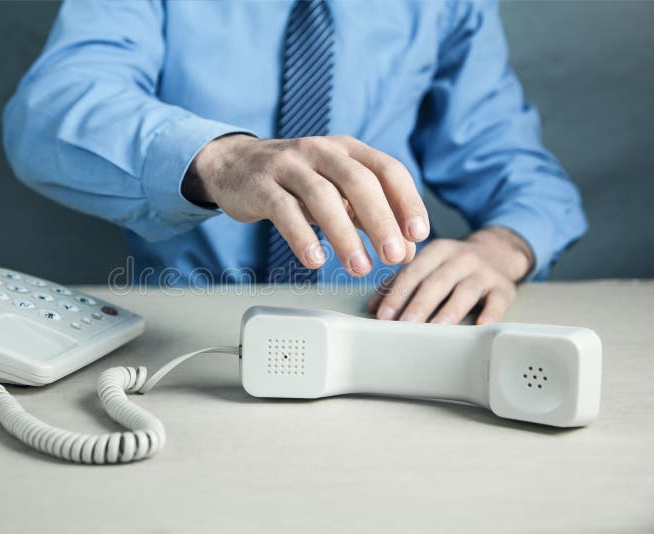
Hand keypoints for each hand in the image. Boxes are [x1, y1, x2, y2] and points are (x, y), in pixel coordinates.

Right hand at [183, 134, 428, 275]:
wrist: (234, 165)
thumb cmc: (294, 181)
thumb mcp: (336, 191)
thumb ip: (369, 217)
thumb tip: (407, 251)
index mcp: (347, 150)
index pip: (387, 169)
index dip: (407, 201)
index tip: (419, 234)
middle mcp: (321, 151)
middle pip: (359, 181)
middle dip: (381, 220)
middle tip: (395, 256)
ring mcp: (289, 166)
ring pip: (323, 197)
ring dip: (345, 235)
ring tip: (359, 267)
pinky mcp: (261, 186)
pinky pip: (284, 210)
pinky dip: (302, 237)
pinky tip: (315, 260)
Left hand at [367, 226, 533, 324]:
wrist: (498, 251)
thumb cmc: (453, 265)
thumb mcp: (428, 264)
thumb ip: (400, 282)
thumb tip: (372, 306)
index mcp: (436, 251)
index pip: (413, 272)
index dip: (397, 294)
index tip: (384, 315)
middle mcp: (460, 258)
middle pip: (437, 282)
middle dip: (419, 305)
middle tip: (404, 325)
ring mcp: (484, 272)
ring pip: (465, 291)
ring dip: (449, 311)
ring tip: (436, 329)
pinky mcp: (504, 287)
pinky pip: (497, 301)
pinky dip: (490, 313)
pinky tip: (480, 326)